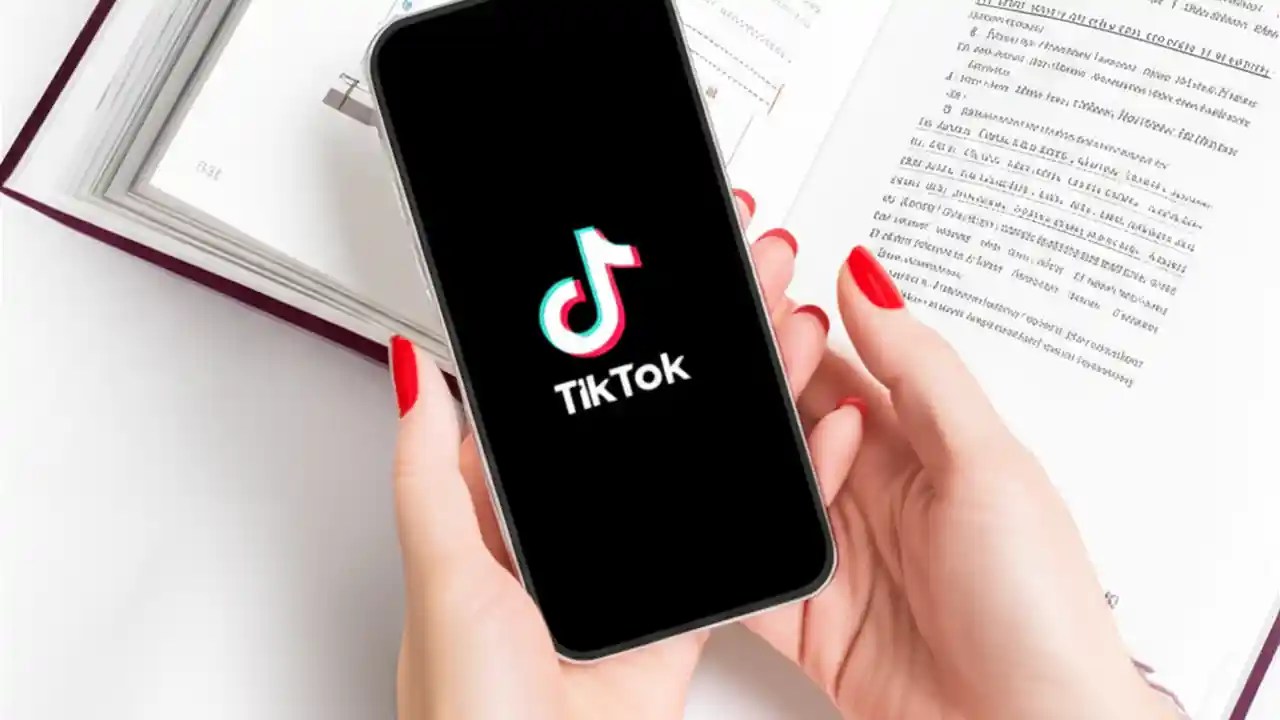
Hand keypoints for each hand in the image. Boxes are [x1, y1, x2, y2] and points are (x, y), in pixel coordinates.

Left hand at [386, 190, 857, 719]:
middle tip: (707, 307)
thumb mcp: (442, 571)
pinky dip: (767, 503)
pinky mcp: (676, 620)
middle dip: (669, 380)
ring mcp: (624, 582)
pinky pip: (728, 551)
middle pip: (624, 445)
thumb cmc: (470, 708)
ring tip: (760, 353)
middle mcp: (561, 553)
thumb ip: (427, 473)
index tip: (614, 304)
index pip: (542, 423)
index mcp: (495, 530)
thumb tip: (410, 376)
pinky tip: (793, 452)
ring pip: (682, 485)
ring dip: (723, 425)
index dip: (577, 362)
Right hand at [743, 246, 1182, 719]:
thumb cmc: (1036, 608)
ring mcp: (838, 557)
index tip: (755, 284)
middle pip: (791, 424)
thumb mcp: (988, 465)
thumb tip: (868, 279)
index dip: (794, 329)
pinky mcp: (806, 620)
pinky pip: (745, 572)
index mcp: (922, 451)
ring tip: (692, 414)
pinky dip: (719, 549)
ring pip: (764, 489)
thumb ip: (922, 370)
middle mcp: (874, 497)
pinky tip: (696, 512)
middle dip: (754, 382)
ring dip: (737, 457)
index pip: (839, 371)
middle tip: (712, 346)